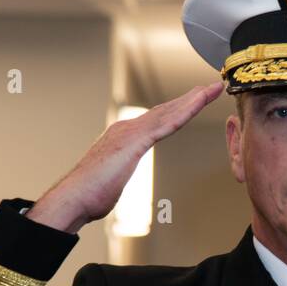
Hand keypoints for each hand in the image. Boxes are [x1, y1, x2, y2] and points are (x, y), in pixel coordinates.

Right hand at [28, 81, 223, 233]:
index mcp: (122, 137)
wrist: (74, 197)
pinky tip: (200, 102)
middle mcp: (127, 128)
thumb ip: (116, 173)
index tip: (192, 103)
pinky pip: (168, 123)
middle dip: (189, 99)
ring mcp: (131, 132)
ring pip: (169, 112)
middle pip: (165, 111)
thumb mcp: (110, 180)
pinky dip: (187, 110)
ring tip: (213, 88)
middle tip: (210, 88)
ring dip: (194, 99)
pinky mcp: (136, 140)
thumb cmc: (89, 195)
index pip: (155, 121)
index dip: (176, 110)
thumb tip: (113, 180)